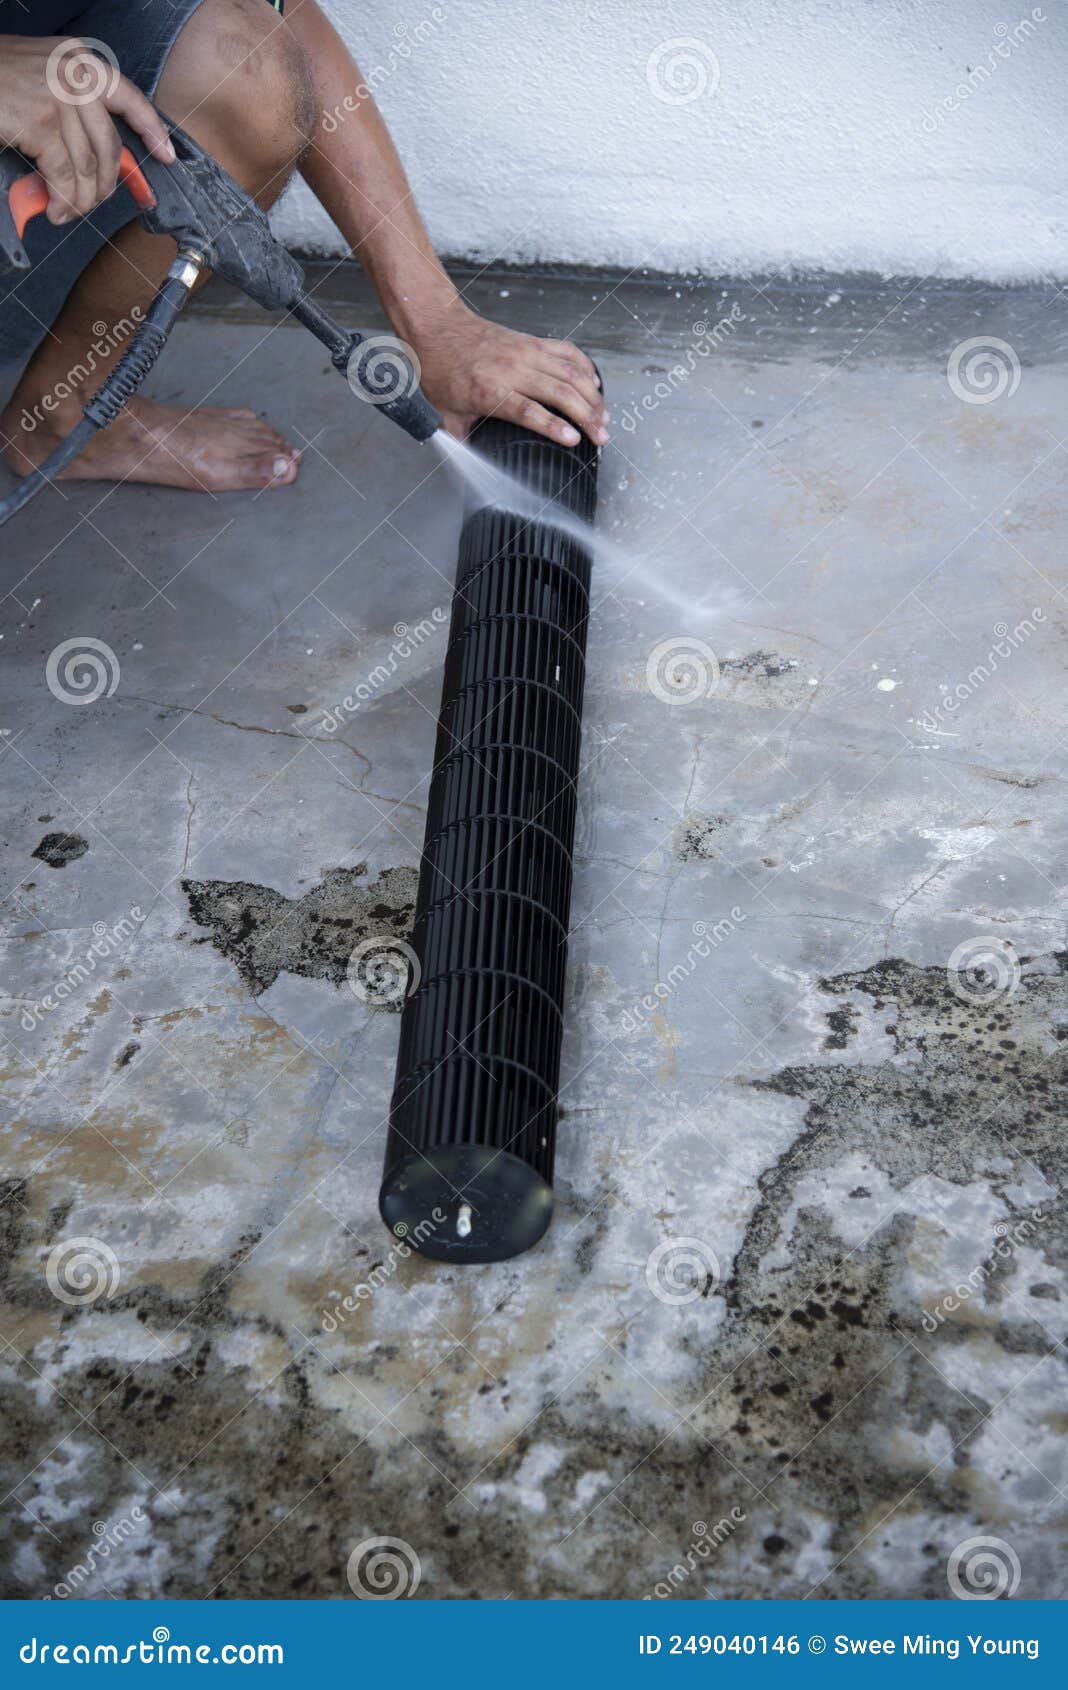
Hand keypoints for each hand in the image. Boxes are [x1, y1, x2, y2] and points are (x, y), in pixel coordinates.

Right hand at [0, 35, 174, 225]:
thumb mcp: (42, 76)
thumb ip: (73, 106)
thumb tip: (96, 159)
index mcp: (81, 60)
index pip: (129, 97)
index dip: (152, 129)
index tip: (167, 156)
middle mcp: (77, 76)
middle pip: (110, 146)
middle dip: (105, 185)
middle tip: (91, 204)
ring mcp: (60, 99)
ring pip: (88, 168)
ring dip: (79, 201)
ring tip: (66, 212)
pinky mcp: (42, 124)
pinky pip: (64, 176)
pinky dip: (61, 200)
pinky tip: (53, 209)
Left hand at [409, 298, 608, 448]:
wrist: (439, 328)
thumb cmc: (442, 370)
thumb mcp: (445, 414)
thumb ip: (462, 443)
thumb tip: (470, 470)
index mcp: (490, 391)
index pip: (529, 410)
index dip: (554, 426)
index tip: (574, 440)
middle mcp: (512, 369)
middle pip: (559, 392)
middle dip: (586, 416)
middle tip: (602, 436)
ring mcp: (525, 352)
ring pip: (570, 372)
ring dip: (592, 396)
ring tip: (605, 417)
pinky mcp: (533, 341)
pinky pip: (568, 352)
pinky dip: (585, 367)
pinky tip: (595, 384)